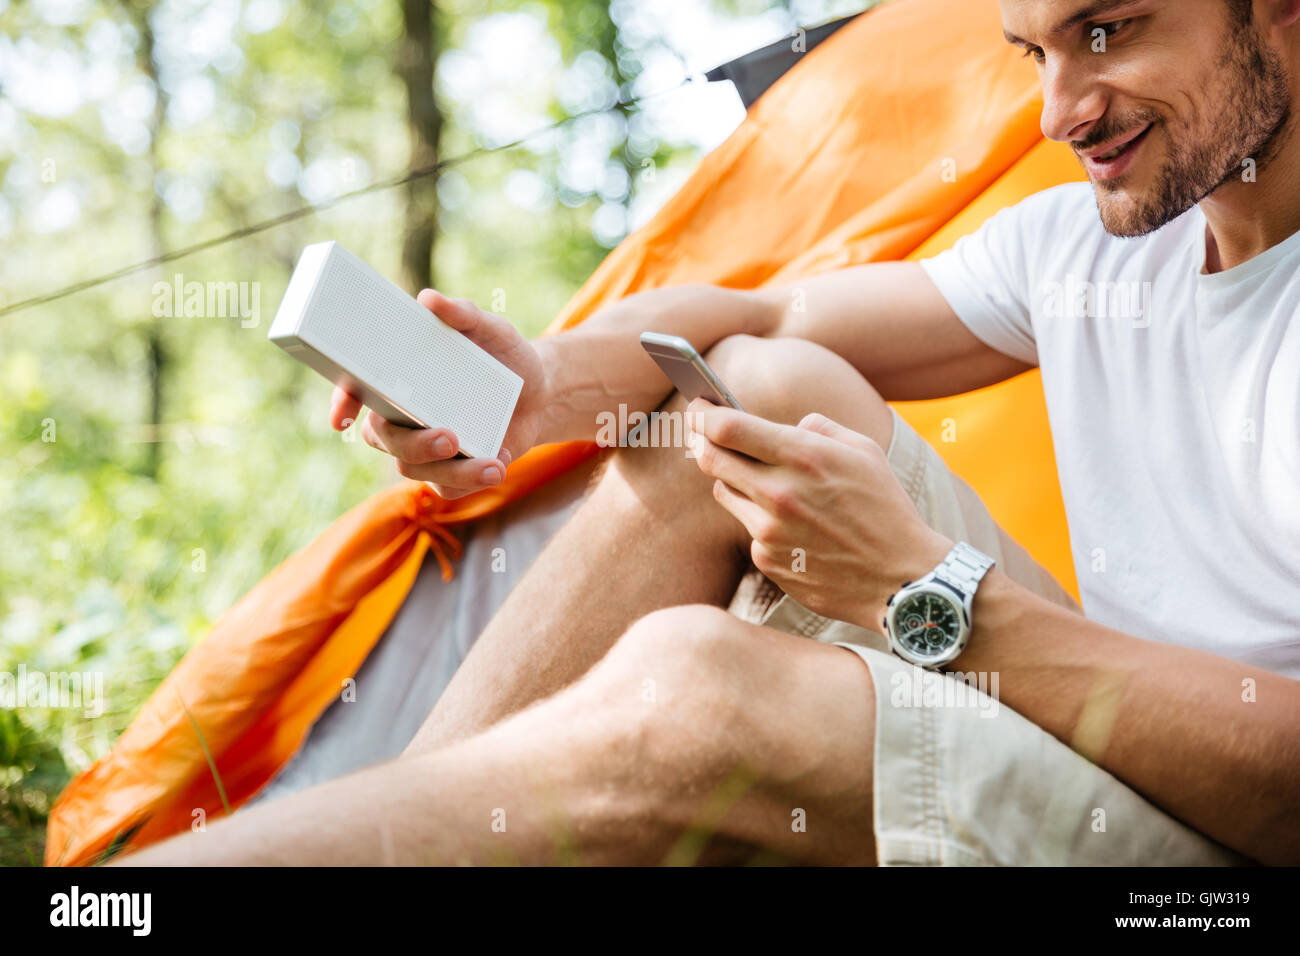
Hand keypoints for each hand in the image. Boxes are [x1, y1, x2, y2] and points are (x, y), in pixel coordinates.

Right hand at [329, 290, 548, 499]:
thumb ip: (464, 314)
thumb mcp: (491, 330)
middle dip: (414, 444)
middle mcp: (404, 416)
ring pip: (414, 470)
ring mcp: (426, 448)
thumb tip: (429, 300)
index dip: (342, 402)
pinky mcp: (451, 472)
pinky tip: (500, 463)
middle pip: (384, 439)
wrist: (541, 391)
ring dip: (452, 472)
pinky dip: (473, 481)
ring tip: (492, 465)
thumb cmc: (503, 354)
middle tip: (450, 437)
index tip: (342, 416)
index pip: (357, 390)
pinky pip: (448, 489)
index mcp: (400, 379)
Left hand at [686, 399, 952, 630]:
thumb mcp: (864, 451)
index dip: (704, 415)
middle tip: (703, 436)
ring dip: (736, 484)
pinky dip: (761, 522)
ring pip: (725, 494)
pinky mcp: (766, 561)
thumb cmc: (886, 509)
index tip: (698, 409)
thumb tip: (788, 426)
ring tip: (770, 487)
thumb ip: (819, 428)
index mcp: (803, 458)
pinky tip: (795, 529)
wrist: (900, 580)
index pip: (728, 428)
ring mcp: (769, 531)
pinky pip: (748, 529)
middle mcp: (779, 494)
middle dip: (703, 443)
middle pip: (711, 459)